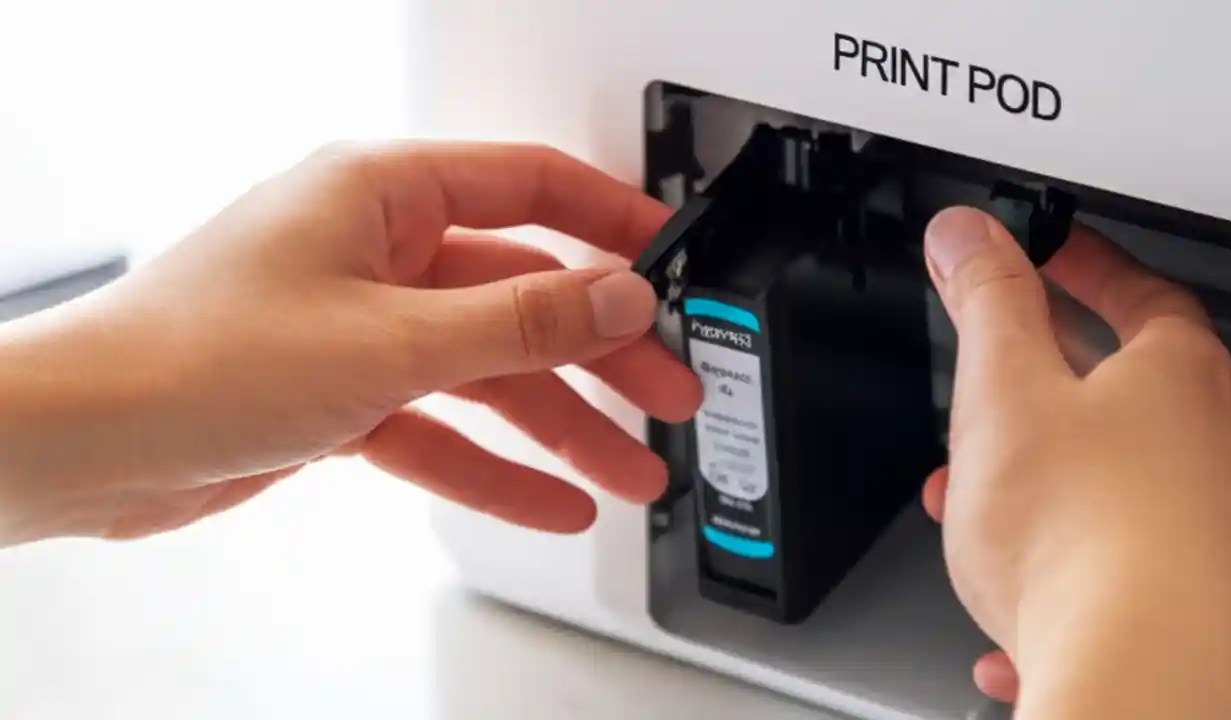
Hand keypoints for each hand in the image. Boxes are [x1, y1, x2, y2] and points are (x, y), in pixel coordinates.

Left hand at [0, 143, 701, 542]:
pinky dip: (492, 464)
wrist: (87, 443)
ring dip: (559, 423)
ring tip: (625, 468)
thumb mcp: (393, 339)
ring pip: (487, 369)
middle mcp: (376, 251)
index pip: (531, 186)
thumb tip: (618, 295)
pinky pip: (440, 424)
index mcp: (384, 195)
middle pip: (521, 293)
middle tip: (666, 392)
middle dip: (601, 351)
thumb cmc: (196, 357)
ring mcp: (361, 325)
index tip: (672, 260)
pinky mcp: (342, 391)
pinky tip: (545, 498)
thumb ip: (520, 320)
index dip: (613, 222)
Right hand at [920, 207, 1230, 716]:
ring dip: (1039, 478)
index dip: (1075, 265)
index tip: (1038, 255)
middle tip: (989, 380)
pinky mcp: (1209, 596)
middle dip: (1034, 385)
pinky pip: (1123, 559)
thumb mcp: (1002, 392)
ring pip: (1117, 478)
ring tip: (974, 505)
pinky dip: (1066, 561)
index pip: (1135, 289)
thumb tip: (967, 237)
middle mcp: (1223, 444)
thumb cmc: (1085, 543)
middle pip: (1124, 387)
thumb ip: (983, 301)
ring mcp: (1225, 525)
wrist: (1139, 680)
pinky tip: (1018, 598)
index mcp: (1181, 375)